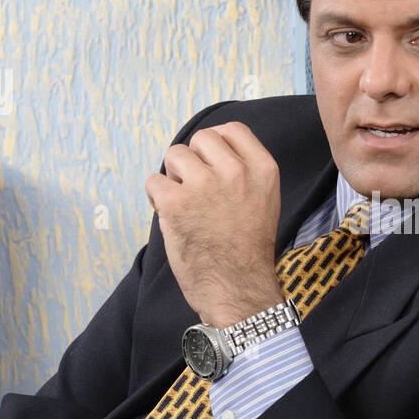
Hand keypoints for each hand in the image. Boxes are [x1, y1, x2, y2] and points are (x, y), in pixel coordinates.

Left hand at [146, 121, 284, 327]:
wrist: (238, 288)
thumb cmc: (247, 251)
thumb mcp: (264, 201)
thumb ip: (244, 172)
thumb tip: (209, 152)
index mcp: (262, 169)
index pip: (232, 130)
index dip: (215, 143)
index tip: (209, 161)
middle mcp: (235, 171)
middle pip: (201, 139)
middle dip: (193, 159)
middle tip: (195, 188)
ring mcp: (204, 185)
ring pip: (174, 155)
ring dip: (173, 176)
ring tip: (184, 203)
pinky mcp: (176, 203)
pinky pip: (153, 181)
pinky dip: (156, 198)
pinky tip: (170, 215)